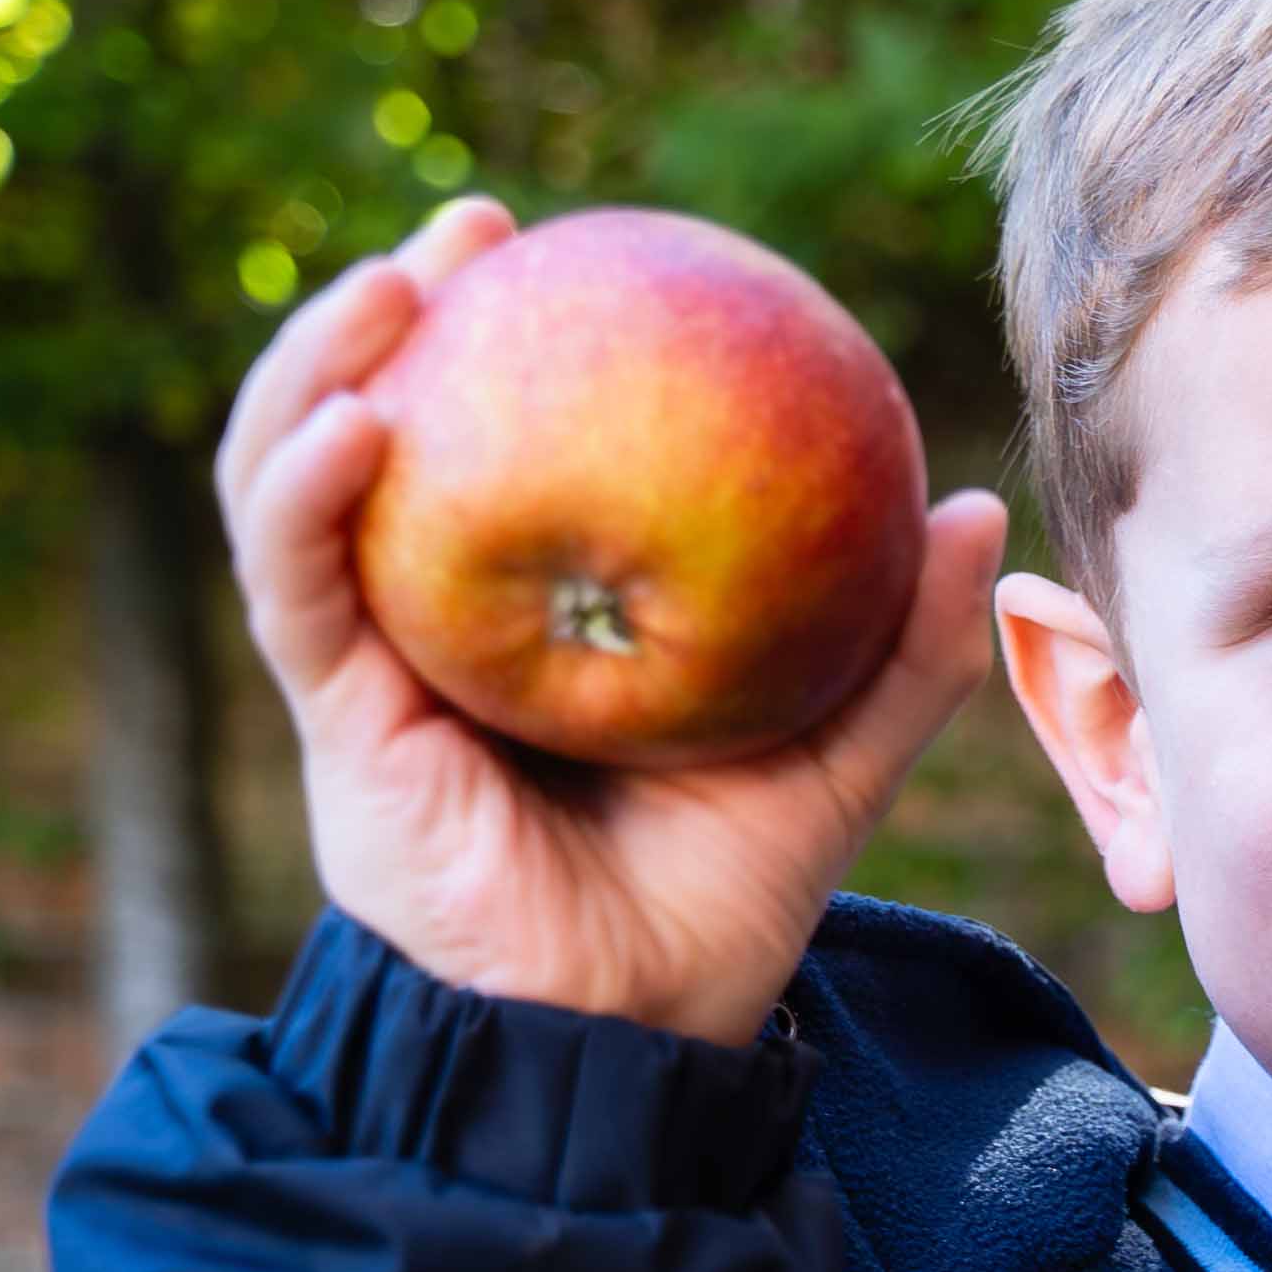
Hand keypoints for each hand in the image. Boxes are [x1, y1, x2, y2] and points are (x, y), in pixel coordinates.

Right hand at [220, 196, 1010, 1046]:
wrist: (637, 1039)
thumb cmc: (719, 911)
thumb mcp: (834, 761)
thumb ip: (901, 648)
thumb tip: (976, 505)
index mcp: (539, 620)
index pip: (514, 449)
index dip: (529, 344)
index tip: (584, 250)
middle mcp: (442, 627)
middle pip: (388, 436)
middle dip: (402, 313)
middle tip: (471, 232)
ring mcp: (377, 669)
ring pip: (301, 482)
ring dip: (320, 367)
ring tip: (390, 285)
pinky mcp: (337, 721)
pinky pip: (296, 582)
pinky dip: (304, 490)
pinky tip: (353, 418)